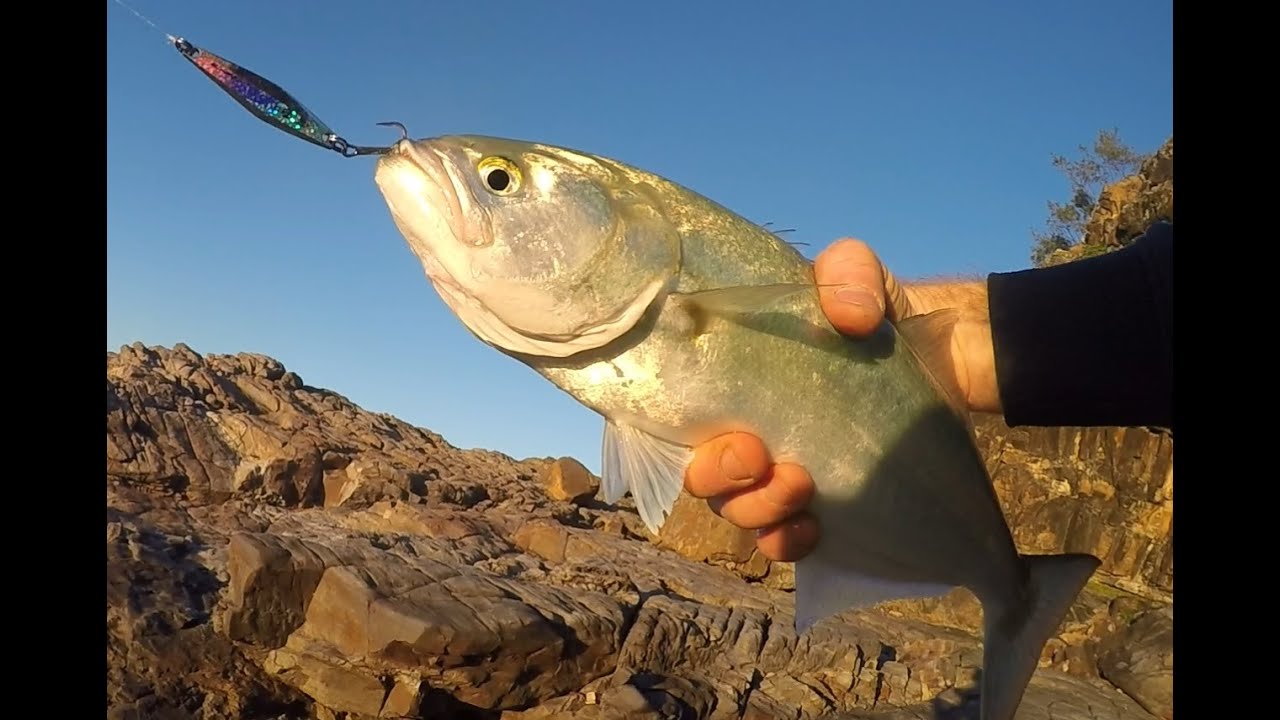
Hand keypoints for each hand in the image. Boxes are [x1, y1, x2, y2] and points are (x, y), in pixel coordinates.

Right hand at [682, 238, 985, 561]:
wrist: (936, 357)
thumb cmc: (870, 313)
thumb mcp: (859, 275)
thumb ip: (849, 273)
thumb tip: (849, 315)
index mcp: (724, 377)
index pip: (670, 410)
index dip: (669, 428)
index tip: (712, 425)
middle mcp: (736, 429)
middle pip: (697, 474)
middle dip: (719, 475)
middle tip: (758, 454)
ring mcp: (771, 474)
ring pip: (735, 511)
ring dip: (757, 508)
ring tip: (801, 486)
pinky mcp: (811, 506)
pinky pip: (778, 541)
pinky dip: (786, 541)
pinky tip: (813, 527)